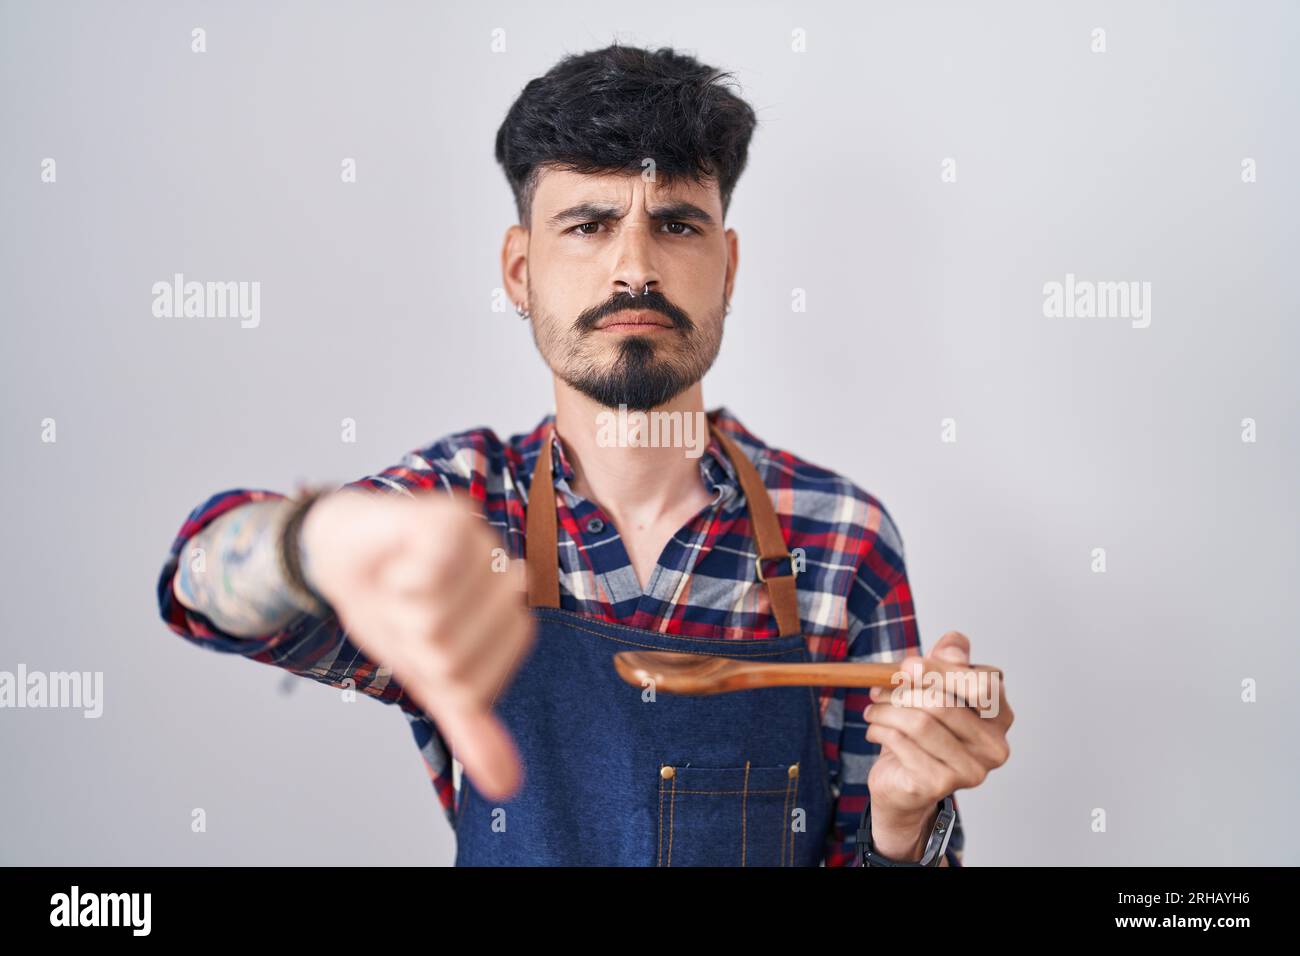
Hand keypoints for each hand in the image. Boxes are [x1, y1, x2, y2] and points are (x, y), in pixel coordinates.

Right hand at [299, 487, 535, 801]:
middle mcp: (500, 577)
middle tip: (400, 609)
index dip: (428, 675)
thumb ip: (469, 721)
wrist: (338, 549)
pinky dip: (404, 577)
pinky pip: (434, 568)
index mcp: (504, 618)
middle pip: (449, 657)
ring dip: (398, 610)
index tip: (415, 642)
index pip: (475, 685)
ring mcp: (479, 544)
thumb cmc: (387, 607)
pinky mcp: (448, 516)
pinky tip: (397, 561)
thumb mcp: (425, 674)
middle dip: (407, 644)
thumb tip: (507, 786)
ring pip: (435, 619)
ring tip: (397, 583)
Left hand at [863, 631, 1012, 853]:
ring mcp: (972, 770)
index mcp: (1000, 714)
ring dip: (885, 711)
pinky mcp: (941, 785)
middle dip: (902, 691)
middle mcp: (995, 746)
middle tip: (877, 689)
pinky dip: (880, 731)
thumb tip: (954, 646)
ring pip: (920, 723)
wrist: (904, 779)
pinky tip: (874, 730)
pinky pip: (903, 744)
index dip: (940, 671)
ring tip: (872, 709)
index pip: (980, 684)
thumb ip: (948, 660)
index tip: (906, 666)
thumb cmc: (924, 727)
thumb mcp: (935, 686)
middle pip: (944, 704)